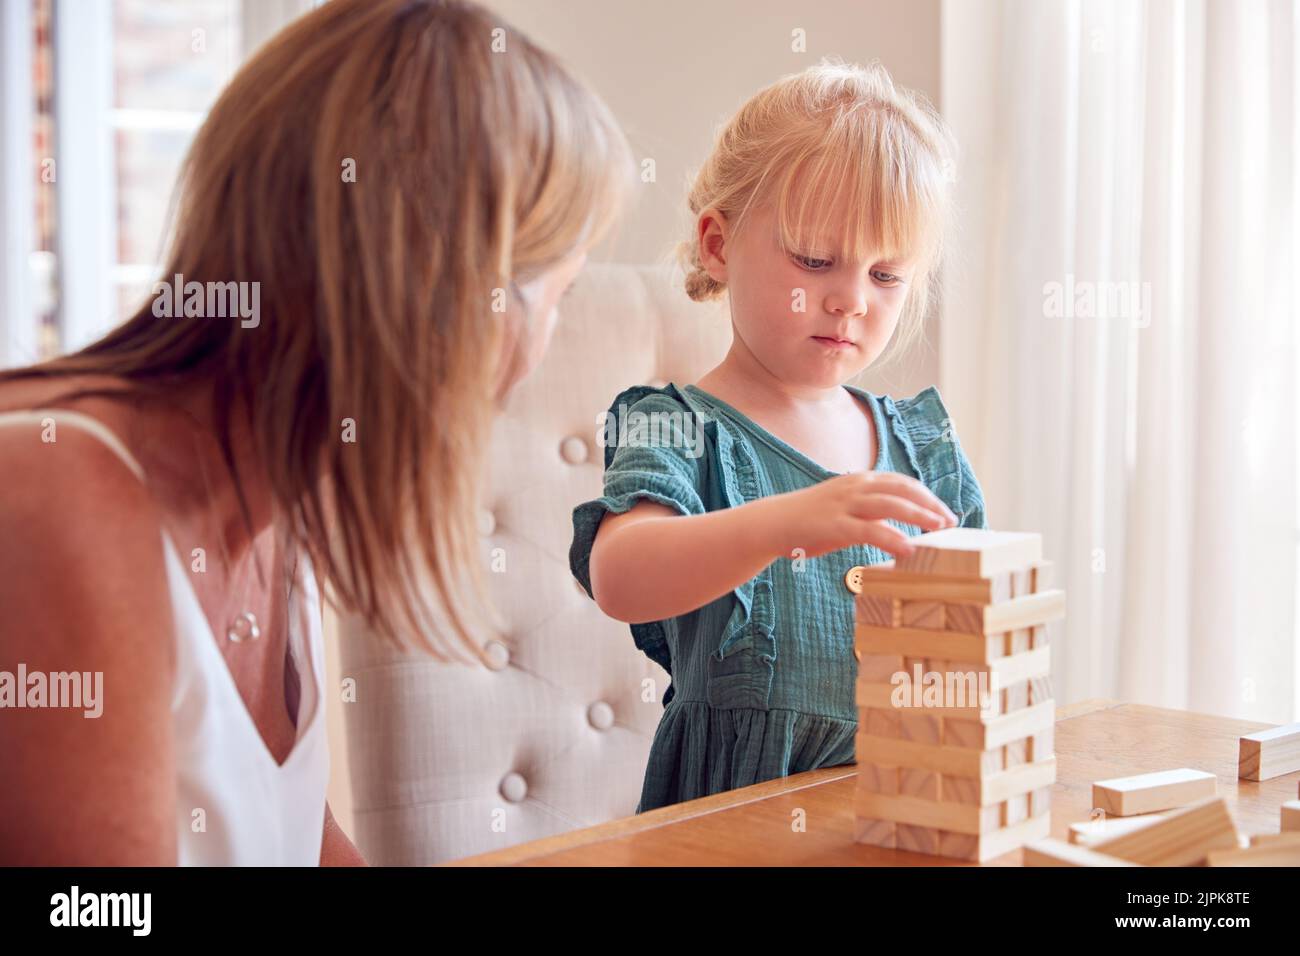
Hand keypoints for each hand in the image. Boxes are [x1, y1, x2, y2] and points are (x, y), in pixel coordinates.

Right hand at [764, 471, 957, 559]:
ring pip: (890, 505)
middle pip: (902, 489)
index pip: (902, 483)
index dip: (927, 496)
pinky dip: (892, 539)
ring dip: (919, 516)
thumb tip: (898, 531)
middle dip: (930, 504)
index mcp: (859, 480)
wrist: (772, 523)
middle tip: (951, 521)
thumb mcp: (844, 511)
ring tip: (940, 530)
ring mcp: (844, 504)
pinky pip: (869, 530)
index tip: (945, 512)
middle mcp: (855, 487)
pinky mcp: (834, 525)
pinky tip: (908, 550)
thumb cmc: (809, 521)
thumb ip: (870, 516)